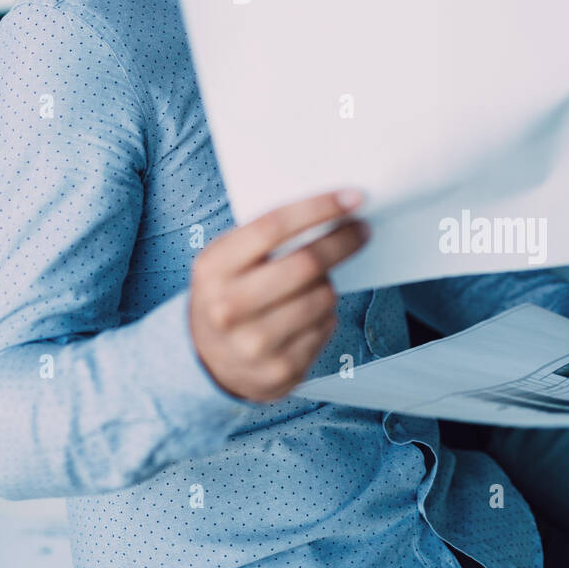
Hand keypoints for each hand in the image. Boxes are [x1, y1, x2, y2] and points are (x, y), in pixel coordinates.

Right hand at [189, 189, 368, 401]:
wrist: (207, 361)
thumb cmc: (226, 294)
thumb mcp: (225, 260)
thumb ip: (262, 238)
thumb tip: (327, 212)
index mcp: (214, 268)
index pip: (273, 227)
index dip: (318, 208)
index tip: (352, 197)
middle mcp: (230, 307)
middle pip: (306, 263)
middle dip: (342, 241)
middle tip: (361, 229)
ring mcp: (255, 343)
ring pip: (323, 296)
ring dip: (329, 282)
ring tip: (318, 280)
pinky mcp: (281, 370)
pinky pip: (325, 327)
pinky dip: (325, 314)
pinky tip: (309, 312)